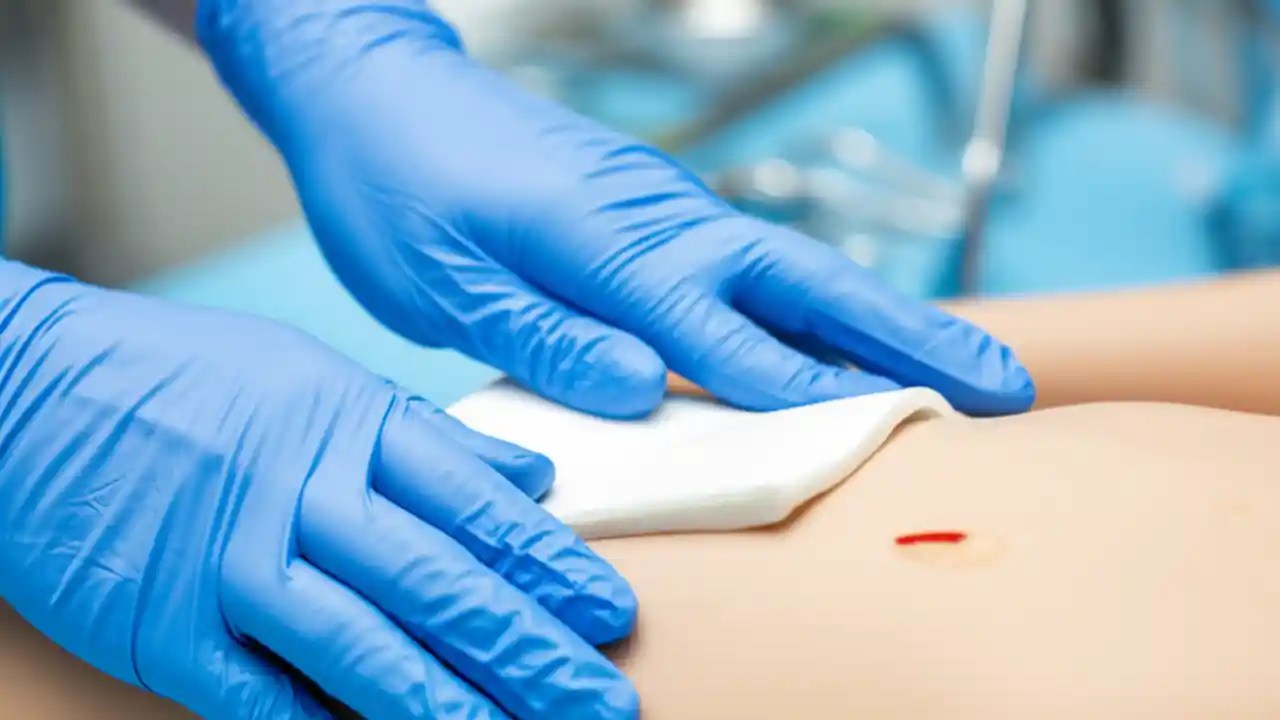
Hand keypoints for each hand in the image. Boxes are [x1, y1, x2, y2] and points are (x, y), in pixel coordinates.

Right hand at [0, 262, 636, 718]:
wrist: (30, 387)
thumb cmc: (183, 379)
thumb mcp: (314, 380)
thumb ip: (427, 441)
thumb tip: (530, 480)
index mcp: (347, 428)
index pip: (472, 505)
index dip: (548, 565)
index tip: (610, 613)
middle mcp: (301, 496)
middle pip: (437, 582)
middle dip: (529, 649)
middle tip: (606, 700)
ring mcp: (233, 564)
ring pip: (363, 646)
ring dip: (450, 705)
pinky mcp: (170, 626)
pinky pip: (263, 695)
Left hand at [198, 0, 1033, 417]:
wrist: (373, 89)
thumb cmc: (396, 184)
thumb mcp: (439, 277)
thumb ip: (542, 335)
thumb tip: (633, 387)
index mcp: (598, 236)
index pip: (705, 325)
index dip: (778, 385)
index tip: (856, 435)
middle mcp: (655, 217)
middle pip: (800, 283)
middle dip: (901, 337)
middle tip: (997, 385)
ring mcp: (665, 210)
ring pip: (793, 274)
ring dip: (881, 324)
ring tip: (962, 371)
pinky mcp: (655, 215)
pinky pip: (754, 268)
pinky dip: (818, 309)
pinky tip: (846, 345)